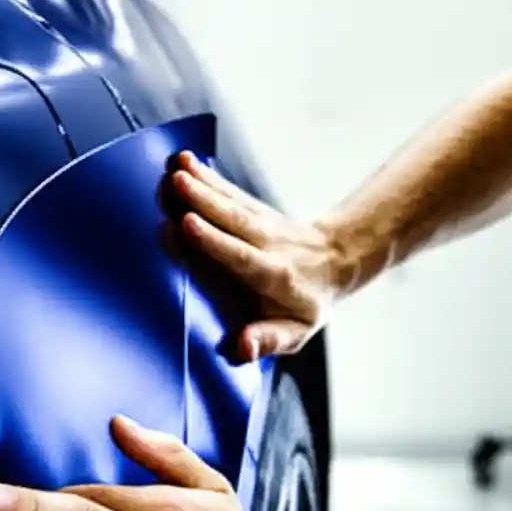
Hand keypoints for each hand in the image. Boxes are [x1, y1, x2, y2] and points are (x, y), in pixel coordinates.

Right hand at [170, 151, 344, 360]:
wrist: (334, 263)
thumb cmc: (306, 304)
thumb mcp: (296, 332)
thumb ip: (268, 339)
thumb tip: (241, 349)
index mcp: (273, 277)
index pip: (240, 257)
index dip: (214, 241)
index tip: (188, 224)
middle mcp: (267, 245)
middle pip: (233, 220)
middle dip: (204, 201)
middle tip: (176, 182)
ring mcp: (262, 224)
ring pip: (231, 201)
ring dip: (203, 182)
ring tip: (178, 165)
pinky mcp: (255, 210)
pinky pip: (230, 192)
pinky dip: (209, 176)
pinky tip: (188, 161)